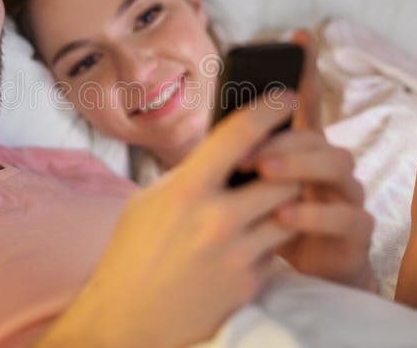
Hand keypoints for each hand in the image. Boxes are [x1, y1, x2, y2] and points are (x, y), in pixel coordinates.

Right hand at [37, 93, 301, 347]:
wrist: (128, 319)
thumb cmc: (132, 253)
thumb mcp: (150, 200)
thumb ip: (190, 174)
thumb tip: (226, 149)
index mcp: (187, 189)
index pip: (240, 133)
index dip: (270, 107)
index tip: (286, 96)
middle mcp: (217, 219)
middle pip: (282, 175)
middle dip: (287, 166)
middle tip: (285, 159)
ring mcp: (237, 253)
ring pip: (288, 211)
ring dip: (284, 202)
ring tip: (268, 199)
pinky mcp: (248, 282)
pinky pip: (275, 249)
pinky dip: (269, 239)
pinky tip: (249, 239)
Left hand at [259, 30, 373, 289]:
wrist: (305, 276)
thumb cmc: (271, 224)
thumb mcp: (252, 189)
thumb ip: (244, 160)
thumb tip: (215, 131)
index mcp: (303, 150)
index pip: (306, 104)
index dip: (305, 69)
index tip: (299, 35)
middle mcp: (329, 165)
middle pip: (318, 136)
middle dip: (284, 139)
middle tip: (249, 151)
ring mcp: (347, 194)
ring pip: (337, 166)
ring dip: (299, 167)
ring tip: (264, 174)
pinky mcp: (357, 230)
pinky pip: (345, 216)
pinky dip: (313, 215)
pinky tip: (283, 216)